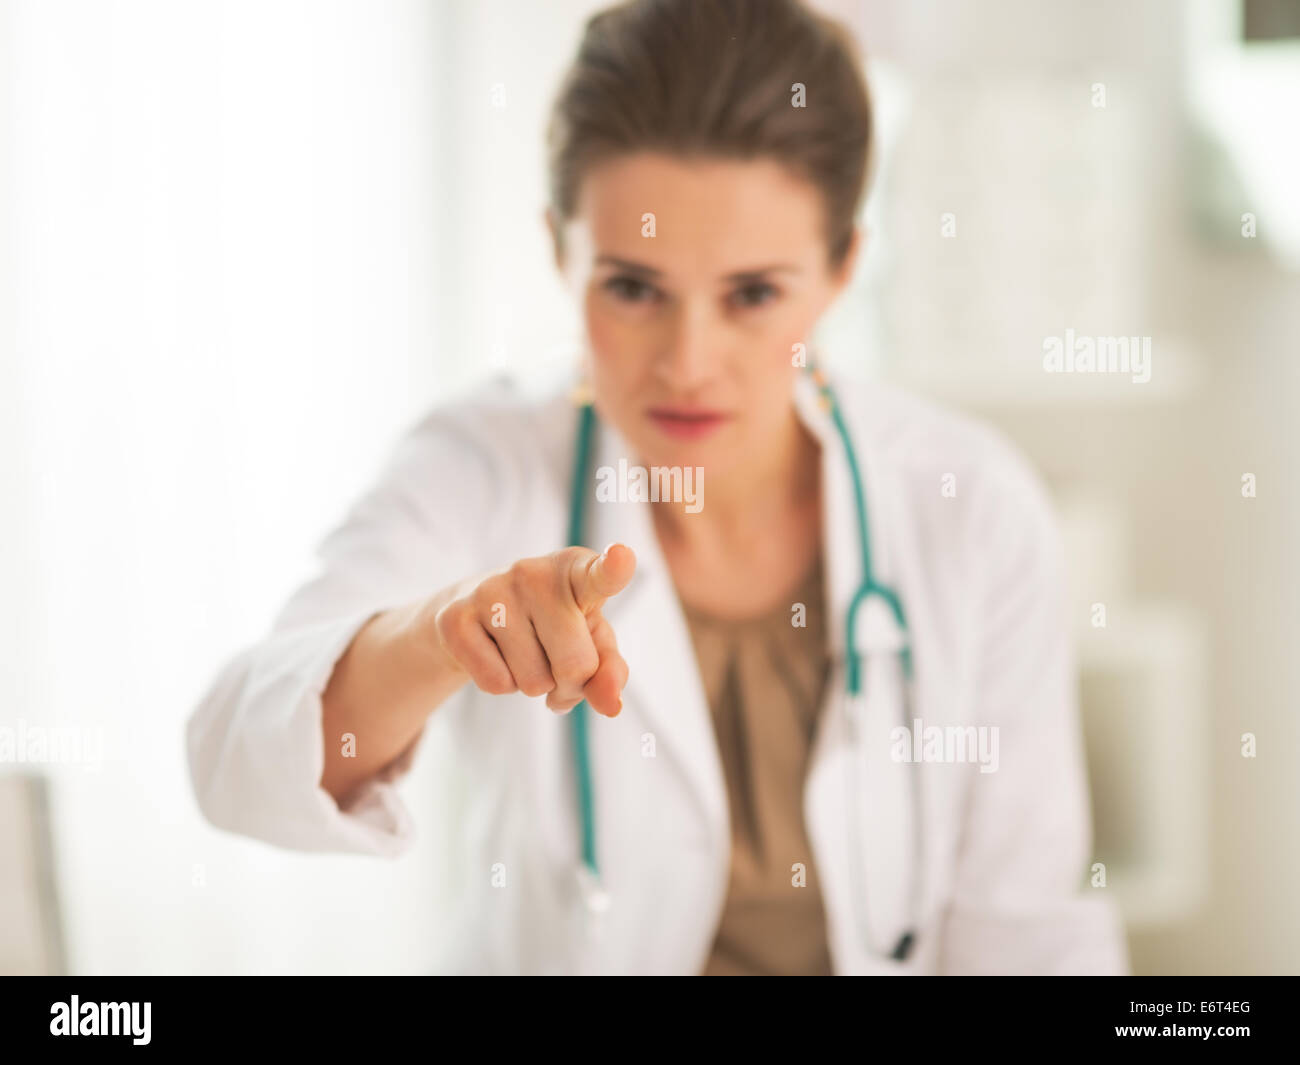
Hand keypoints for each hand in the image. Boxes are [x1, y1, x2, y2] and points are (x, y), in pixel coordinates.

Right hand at [429, 543, 635, 716]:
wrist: (475, 614)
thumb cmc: (550, 626)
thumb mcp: (589, 641)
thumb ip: (610, 669)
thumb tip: (611, 705)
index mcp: (575, 570)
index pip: (599, 574)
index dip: (614, 568)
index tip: (622, 556)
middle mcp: (533, 571)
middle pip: (575, 665)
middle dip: (569, 685)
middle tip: (555, 665)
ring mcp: (490, 590)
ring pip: (534, 682)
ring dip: (533, 684)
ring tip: (521, 652)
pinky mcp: (455, 617)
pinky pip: (497, 684)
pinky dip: (502, 685)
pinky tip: (494, 655)